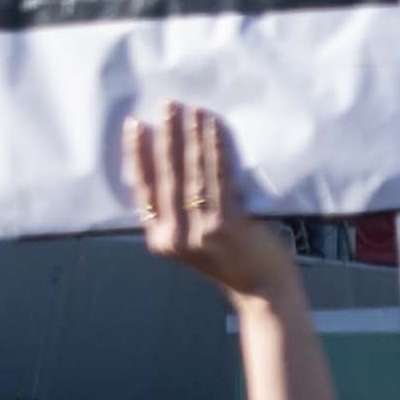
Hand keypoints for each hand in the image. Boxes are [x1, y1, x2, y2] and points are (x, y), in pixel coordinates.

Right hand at [118, 105, 306, 315]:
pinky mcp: (227, 224)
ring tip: (192, 110)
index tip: (134, 126)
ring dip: (192, 137)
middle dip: (166, 136)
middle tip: (166, 105)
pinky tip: (215, 129)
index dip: (138, 154)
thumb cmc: (234, 262)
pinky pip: (220, 177)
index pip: (142, 188)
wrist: (265, 294)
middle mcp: (174, 234)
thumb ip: (179, 214)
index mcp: (160, 237)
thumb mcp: (194, 241)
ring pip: (192, 172)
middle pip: (165, 174)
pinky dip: (216, 149)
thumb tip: (175, 167)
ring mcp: (200, 230)